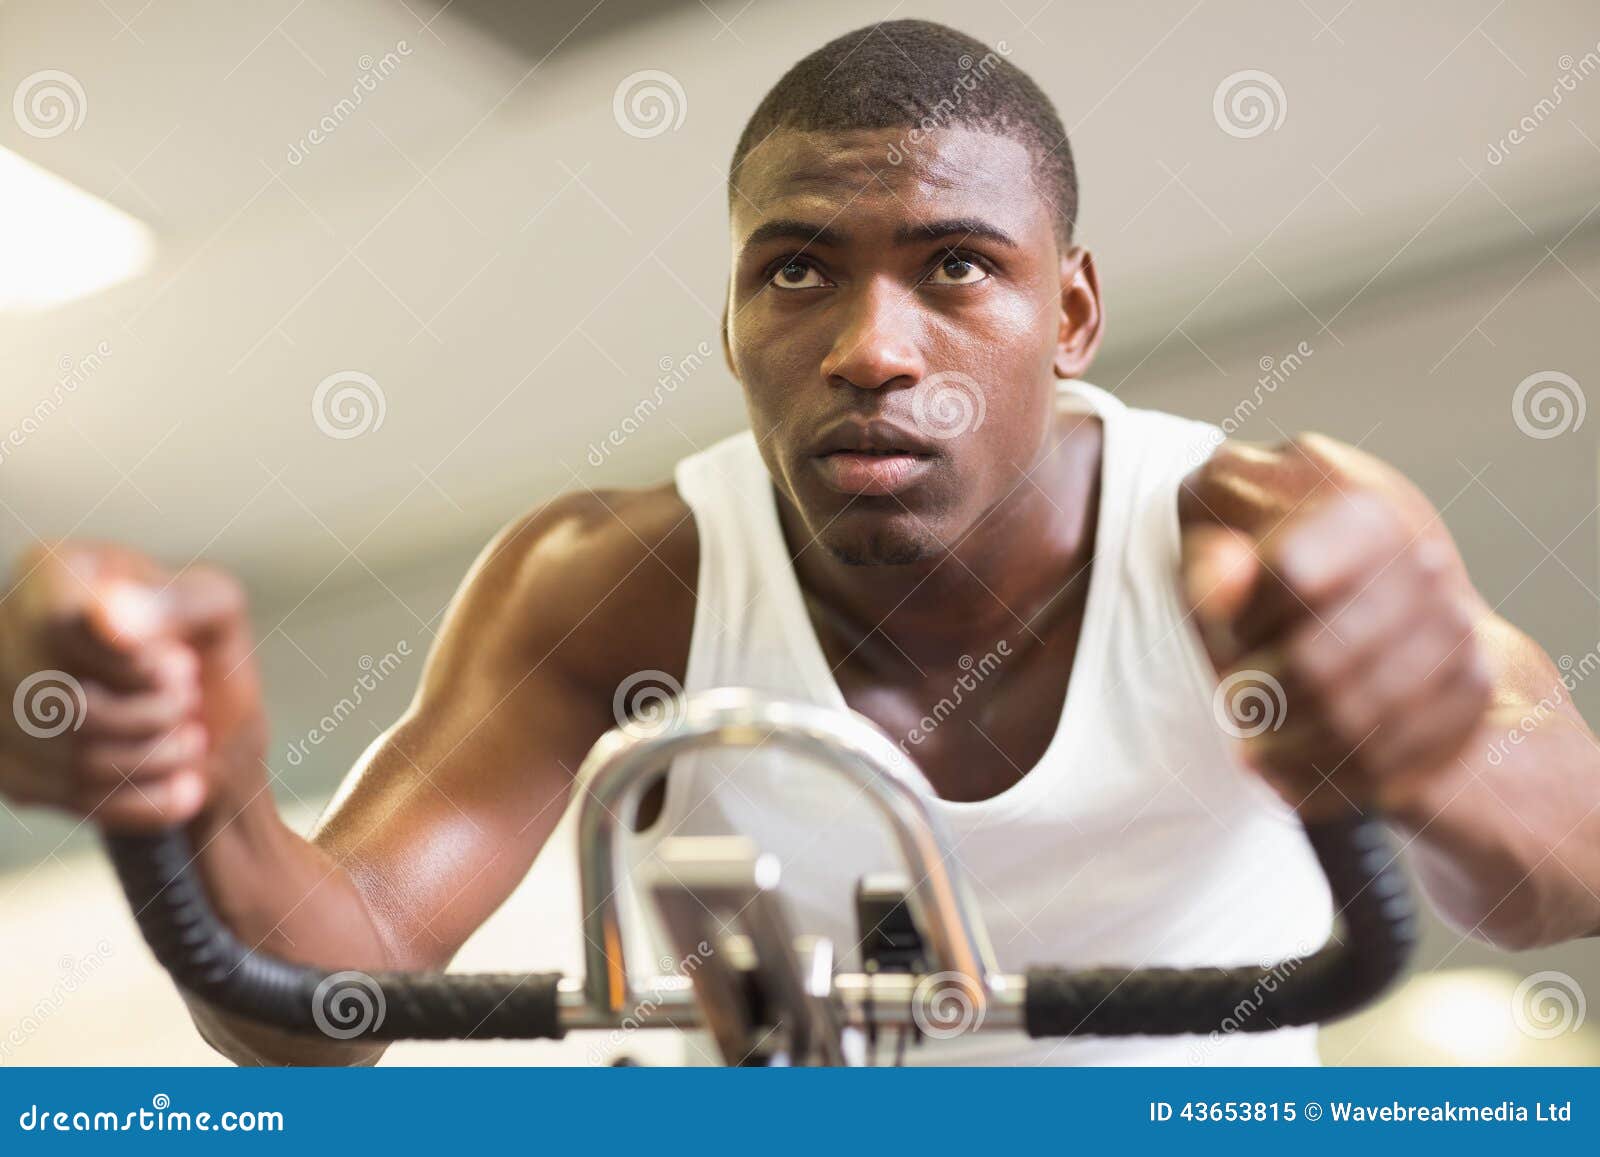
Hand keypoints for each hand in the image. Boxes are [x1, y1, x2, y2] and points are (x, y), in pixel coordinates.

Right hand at [0, 543, 267, 830]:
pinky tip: (184, 787)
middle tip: (189, 701)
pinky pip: (71, 797)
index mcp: (49, 573)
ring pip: (69, 757)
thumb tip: (106, 613)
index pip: (59, 626)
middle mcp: (4, 631)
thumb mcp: (216, 609)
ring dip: (155, 758)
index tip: (182, 666)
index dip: (131, 663)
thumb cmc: (202, 645)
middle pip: (63, 703)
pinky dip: (144, 799)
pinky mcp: (10, 767)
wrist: (202, 721)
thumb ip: (173, 602)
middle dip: (152, 715)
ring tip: (190, 739)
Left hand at [1181, 492, 1494, 818]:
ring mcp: (1457, 629)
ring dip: (1287, 747)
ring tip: (1255, 746)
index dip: (1245, 622)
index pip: (1294, 574)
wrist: (1376, 610)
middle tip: (1235, 704)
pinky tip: (1291, 774)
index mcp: (1364, 512)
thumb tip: (1220, 586)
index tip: (1229, 637)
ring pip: (1354, 722)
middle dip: (1260, 697)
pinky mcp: (1472, 692)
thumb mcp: (1225, 559)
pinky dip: (1327, 780)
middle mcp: (1423, 564)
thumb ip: (1209, 567)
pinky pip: (1395, 760)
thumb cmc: (1271, 585)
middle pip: (1318, 662)